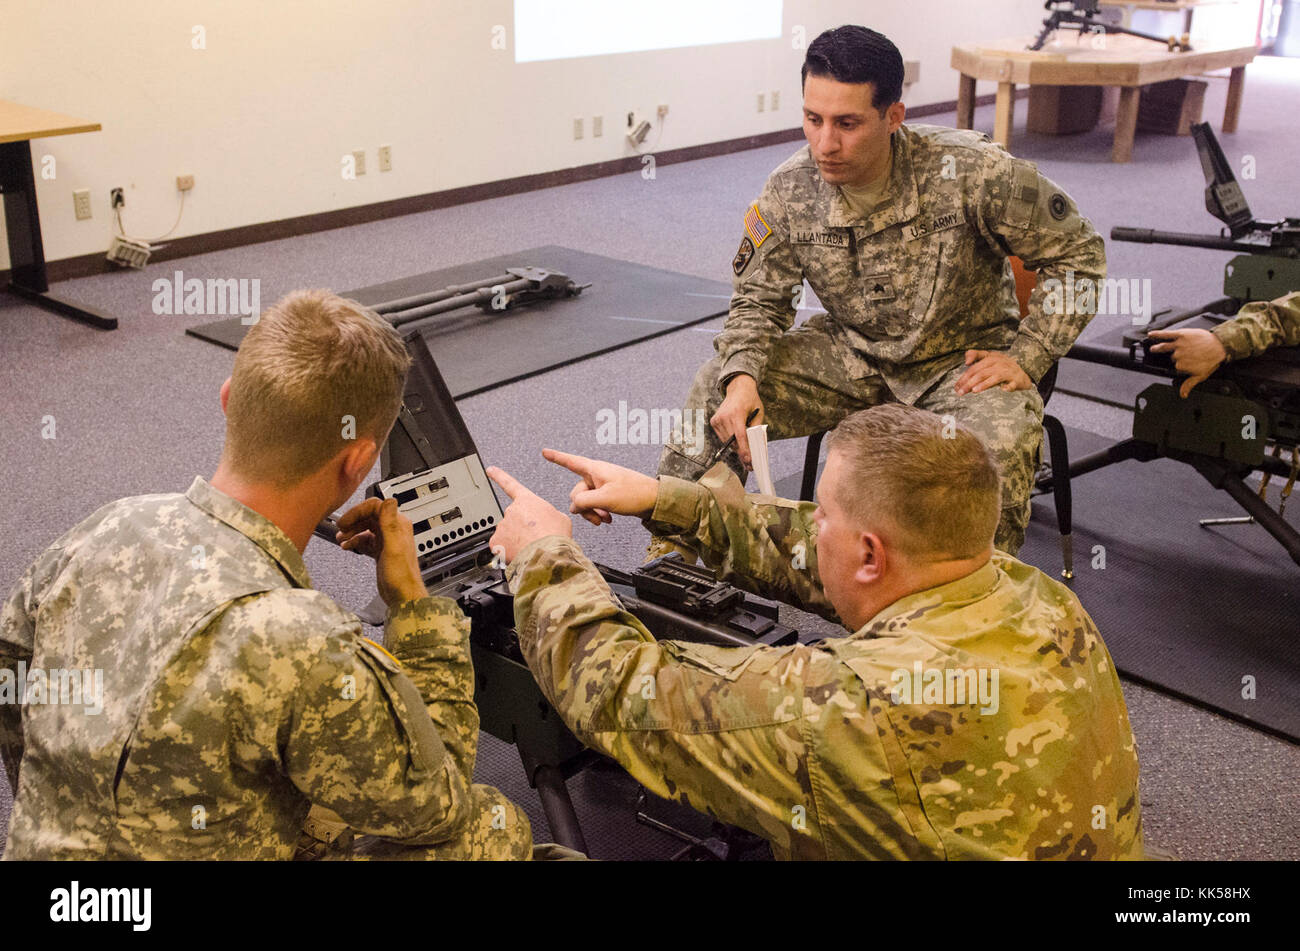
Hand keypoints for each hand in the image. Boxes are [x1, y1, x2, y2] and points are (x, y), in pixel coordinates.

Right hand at [335, 497, 427, 607]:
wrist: (402, 596)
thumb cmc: (401, 576)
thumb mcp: (393, 548)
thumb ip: (390, 524)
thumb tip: (390, 500)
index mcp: (398, 525)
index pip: (376, 506)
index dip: (358, 511)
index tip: (345, 520)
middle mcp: (393, 530)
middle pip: (369, 516)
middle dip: (353, 521)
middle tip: (340, 529)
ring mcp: (386, 540)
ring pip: (365, 527)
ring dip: (352, 530)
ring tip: (341, 538)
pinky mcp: (380, 550)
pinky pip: (365, 539)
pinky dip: (355, 541)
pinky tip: (347, 546)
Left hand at [485, 466, 572, 563]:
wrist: (547, 555)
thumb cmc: (555, 536)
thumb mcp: (561, 517)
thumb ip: (549, 514)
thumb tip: (547, 520)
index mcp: (527, 501)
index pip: (510, 484)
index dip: (499, 476)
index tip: (490, 470)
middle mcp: (512, 510)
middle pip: (513, 519)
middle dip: (521, 528)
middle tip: (534, 538)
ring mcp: (502, 526)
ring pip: (507, 534)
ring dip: (516, 540)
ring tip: (531, 547)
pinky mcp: (496, 541)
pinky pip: (500, 546)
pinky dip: (508, 551)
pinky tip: (521, 553)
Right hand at [542, 448, 658, 525]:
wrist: (655, 500)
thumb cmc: (633, 494)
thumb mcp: (605, 499)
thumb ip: (583, 502)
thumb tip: (573, 507)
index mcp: (595, 469)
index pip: (571, 461)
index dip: (556, 457)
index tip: (544, 451)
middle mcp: (596, 475)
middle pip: (577, 492)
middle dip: (585, 507)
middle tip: (600, 516)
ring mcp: (602, 485)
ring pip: (585, 501)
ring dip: (592, 513)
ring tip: (605, 520)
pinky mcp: (608, 495)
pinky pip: (594, 505)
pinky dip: (598, 513)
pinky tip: (609, 520)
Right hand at [711, 374, 764, 467]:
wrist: (738, 388)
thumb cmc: (750, 400)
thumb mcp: (759, 413)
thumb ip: (756, 429)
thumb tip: (755, 446)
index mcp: (737, 413)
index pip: (740, 436)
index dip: (744, 450)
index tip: (748, 461)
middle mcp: (724, 416)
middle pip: (733, 441)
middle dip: (742, 452)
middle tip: (749, 463)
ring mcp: (717, 419)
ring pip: (727, 441)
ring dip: (736, 447)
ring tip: (745, 453)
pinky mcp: (714, 421)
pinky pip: (722, 437)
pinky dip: (730, 440)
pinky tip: (736, 440)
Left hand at [954, 350, 1032, 394]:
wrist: (1022, 371)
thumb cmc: (1002, 366)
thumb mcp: (989, 357)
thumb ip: (976, 355)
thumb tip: (966, 361)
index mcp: (990, 358)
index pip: (974, 368)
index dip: (964, 377)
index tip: (956, 387)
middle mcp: (999, 364)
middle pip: (981, 373)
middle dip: (969, 383)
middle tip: (960, 392)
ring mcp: (1008, 372)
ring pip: (994, 378)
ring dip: (984, 384)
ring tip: (974, 390)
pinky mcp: (1016, 380)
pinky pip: (1012, 384)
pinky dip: (1008, 387)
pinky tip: (1003, 389)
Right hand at [1147, 328, 1226, 397]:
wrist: (1221, 345)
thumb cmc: (1212, 359)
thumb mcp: (1201, 376)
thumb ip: (1189, 385)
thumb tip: (1183, 394)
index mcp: (1181, 366)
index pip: (1176, 367)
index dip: (1180, 366)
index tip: (1183, 365)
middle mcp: (1178, 356)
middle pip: (1171, 357)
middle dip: (1174, 357)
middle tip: (1178, 356)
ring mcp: (1178, 345)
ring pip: (1164, 347)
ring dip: (1157, 348)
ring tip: (1153, 349)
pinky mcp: (1181, 335)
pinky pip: (1166, 334)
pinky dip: (1157, 334)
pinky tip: (1151, 335)